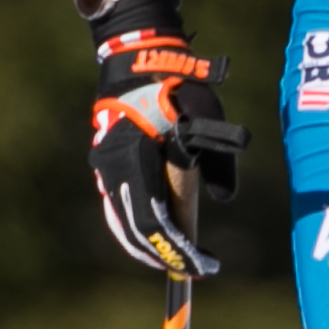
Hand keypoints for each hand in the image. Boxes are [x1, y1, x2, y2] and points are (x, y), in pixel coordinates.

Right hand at [84, 0, 243, 277]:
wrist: (137, 58)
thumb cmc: (176, 86)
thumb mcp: (206, 118)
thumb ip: (217, 162)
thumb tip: (223, 199)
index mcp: (135, 161)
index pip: (154, 222)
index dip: (179, 249)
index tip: (203, 265)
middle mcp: (113, 170)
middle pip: (133, 230)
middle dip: (161, 254)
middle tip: (189, 270)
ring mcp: (105, 168)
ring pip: (120, 221)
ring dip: (143, 245)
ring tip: (169, 262)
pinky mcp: (106, 165)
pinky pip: (116, 207)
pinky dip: (131, 227)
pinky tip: (147, 239)